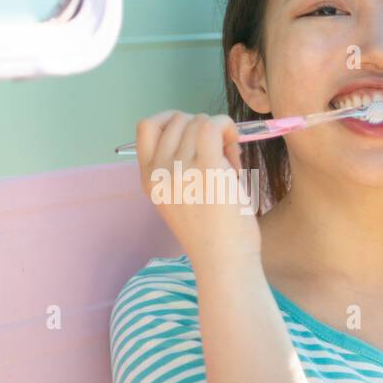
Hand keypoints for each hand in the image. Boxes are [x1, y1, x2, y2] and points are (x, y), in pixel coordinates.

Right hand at [135, 111, 260, 262]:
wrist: (224, 262)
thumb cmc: (212, 233)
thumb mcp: (179, 198)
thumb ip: (179, 166)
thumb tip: (205, 128)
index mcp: (149, 179)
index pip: (147, 127)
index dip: (172, 120)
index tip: (192, 134)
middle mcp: (159, 172)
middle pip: (177, 120)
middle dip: (201, 128)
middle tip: (219, 155)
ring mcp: (181, 170)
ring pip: (198, 121)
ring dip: (220, 132)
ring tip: (230, 163)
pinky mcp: (207, 170)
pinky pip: (213, 125)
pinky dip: (227, 126)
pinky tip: (235, 145)